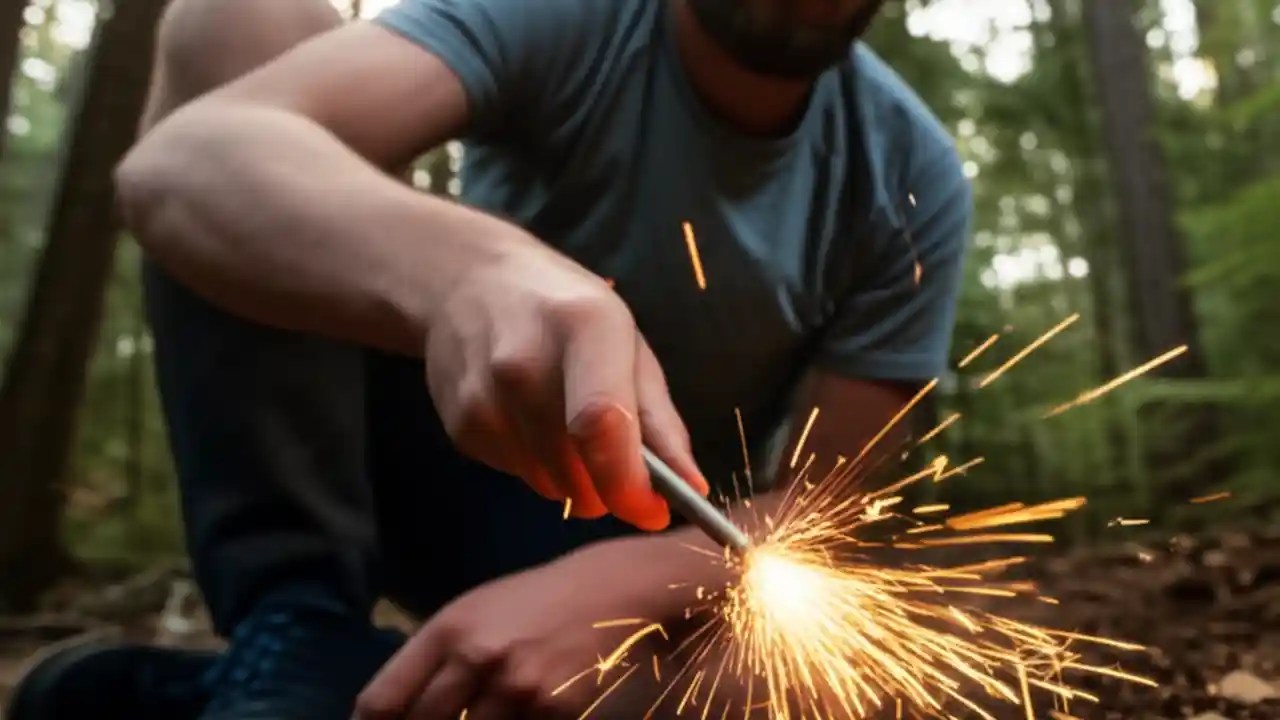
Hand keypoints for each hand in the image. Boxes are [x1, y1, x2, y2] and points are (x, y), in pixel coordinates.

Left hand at [354, 536, 700, 719]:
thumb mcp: (482, 612)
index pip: (381, 703)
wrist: (621, 590)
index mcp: (449, 629)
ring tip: (491, 711)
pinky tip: (523, 712)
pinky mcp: (556, 713)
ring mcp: (518, 689)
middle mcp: (477, 658)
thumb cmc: (543, 601)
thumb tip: (394, 714)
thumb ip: (438, 659)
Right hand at [423, 243, 707, 529]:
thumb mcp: (626, 343)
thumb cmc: (565, 314)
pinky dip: (537, 465)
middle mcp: (524, 363)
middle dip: (610, 488)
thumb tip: (692, 488)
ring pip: (550, 485)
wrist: (466, 283)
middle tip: (619, 462)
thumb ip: (659, 420)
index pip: (601, 423)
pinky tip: (529, 419)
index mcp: (584, 327)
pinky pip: (518, 476)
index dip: (630, 483)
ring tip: (566, 421)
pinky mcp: (460, 426)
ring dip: (573, 477)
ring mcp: (483, 397)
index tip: (654, 512)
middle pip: (577, 469)